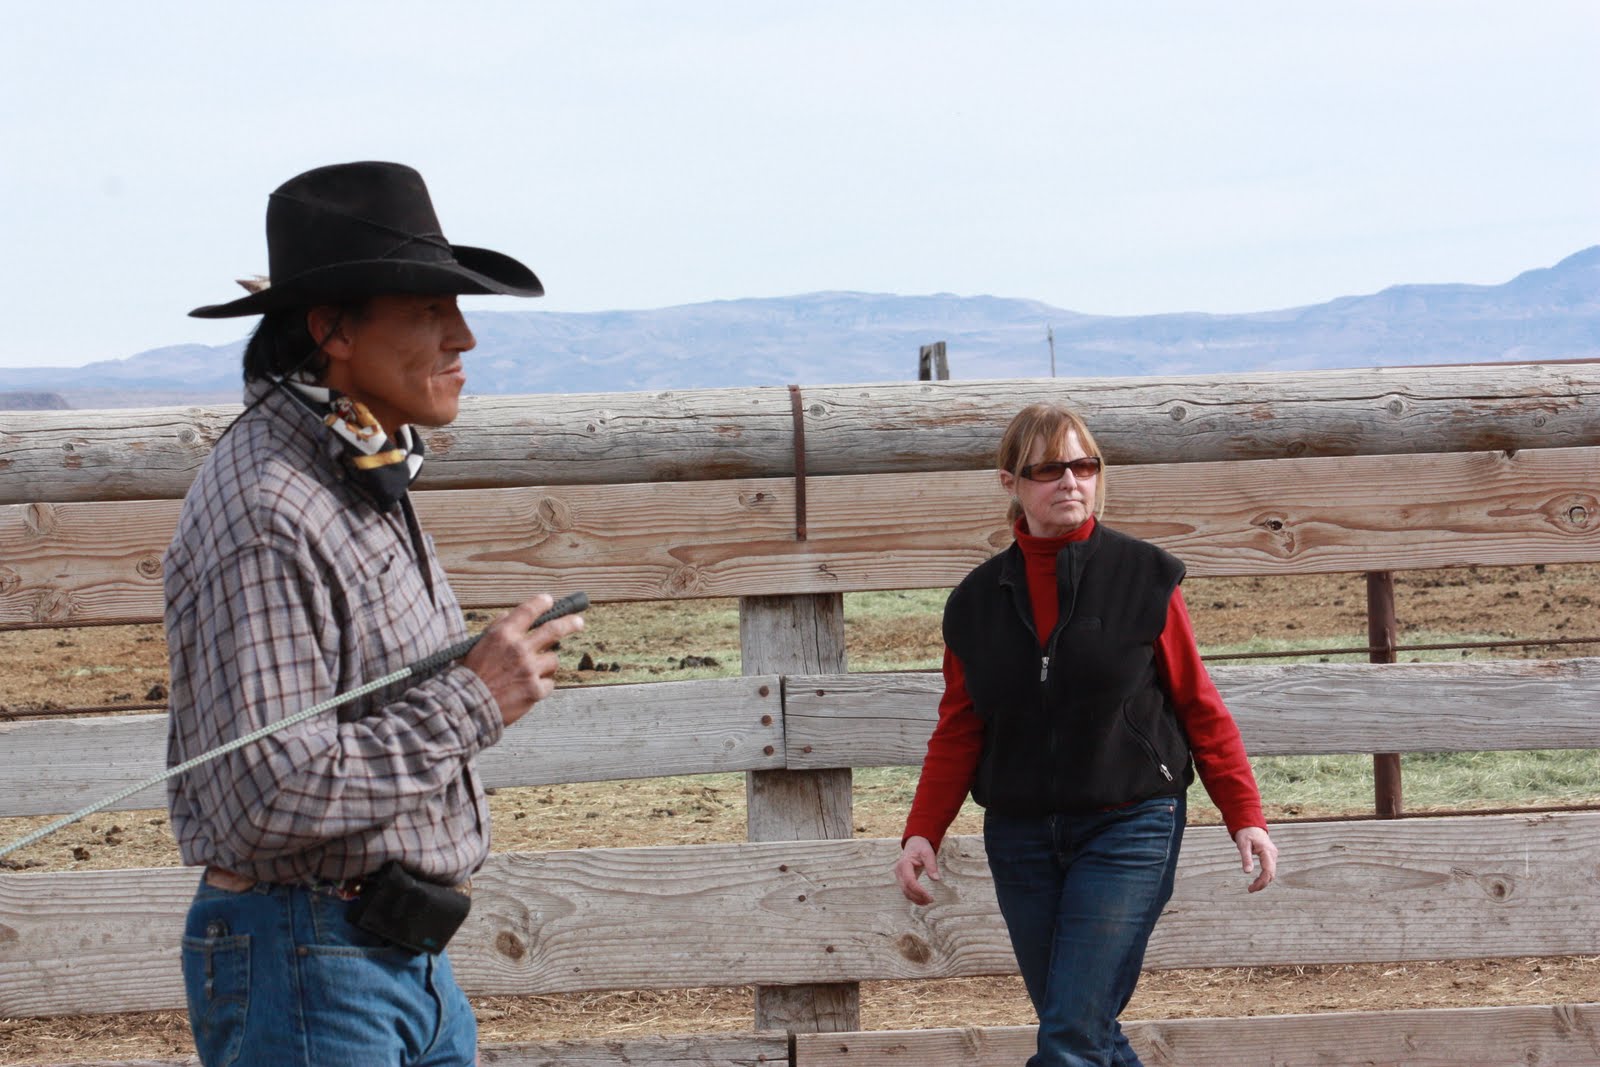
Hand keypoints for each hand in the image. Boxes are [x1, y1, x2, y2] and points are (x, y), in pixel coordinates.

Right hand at [463, 594, 584, 727]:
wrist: (467, 707)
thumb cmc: (470, 676)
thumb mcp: (478, 645)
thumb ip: (497, 629)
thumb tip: (511, 616)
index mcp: (503, 635)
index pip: (528, 611)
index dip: (541, 603)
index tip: (549, 601)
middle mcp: (519, 649)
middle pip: (554, 629)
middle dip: (570, 623)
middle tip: (578, 622)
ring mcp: (529, 669)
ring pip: (553, 660)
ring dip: (546, 664)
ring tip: (530, 673)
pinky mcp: (535, 690)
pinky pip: (549, 683)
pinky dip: (541, 686)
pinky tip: (527, 690)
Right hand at [893, 836, 940, 904]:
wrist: (914, 844)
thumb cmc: (921, 847)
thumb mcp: (928, 853)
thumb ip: (931, 865)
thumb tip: (936, 879)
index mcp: (904, 864)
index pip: (910, 881)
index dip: (919, 891)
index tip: (930, 897)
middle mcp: (899, 871)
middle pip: (906, 889)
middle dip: (918, 897)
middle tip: (931, 900)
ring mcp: (899, 876)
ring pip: (905, 892)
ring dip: (916, 899)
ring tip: (928, 902)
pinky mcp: (902, 879)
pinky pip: (906, 891)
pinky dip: (914, 897)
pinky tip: (923, 899)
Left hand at [1235, 826, 1276, 892]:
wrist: (1251, 824)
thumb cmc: (1245, 833)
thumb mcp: (1243, 845)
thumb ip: (1246, 858)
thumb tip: (1247, 872)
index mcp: (1267, 851)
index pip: (1268, 871)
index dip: (1261, 882)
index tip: (1251, 889)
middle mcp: (1273, 854)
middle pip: (1271, 874)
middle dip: (1262, 884)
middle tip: (1250, 890)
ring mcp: (1273, 855)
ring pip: (1271, 873)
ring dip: (1263, 881)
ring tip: (1252, 887)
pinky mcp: (1271, 856)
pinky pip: (1270, 869)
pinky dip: (1264, 876)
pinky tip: (1256, 880)